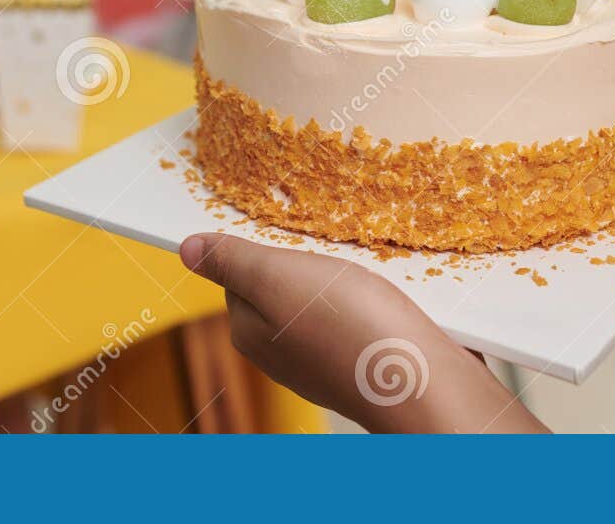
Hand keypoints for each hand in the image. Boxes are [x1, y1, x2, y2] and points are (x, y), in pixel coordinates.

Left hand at [179, 233, 537, 432]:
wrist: (426, 382)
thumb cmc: (350, 327)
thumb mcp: (277, 278)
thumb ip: (232, 261)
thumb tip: (187, 249)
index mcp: (250, 330)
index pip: (241, 269)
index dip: (265, 243)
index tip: (290, 230)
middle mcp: (283, 350)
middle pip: (284, 282)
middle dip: (308, 257)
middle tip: (332, 245)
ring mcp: (325, 357)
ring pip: (325, 295)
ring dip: (344, 272)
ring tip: (364, 264)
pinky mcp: (366, 357)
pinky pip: (360, 312)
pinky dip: (372, 294)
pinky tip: (388, 290)